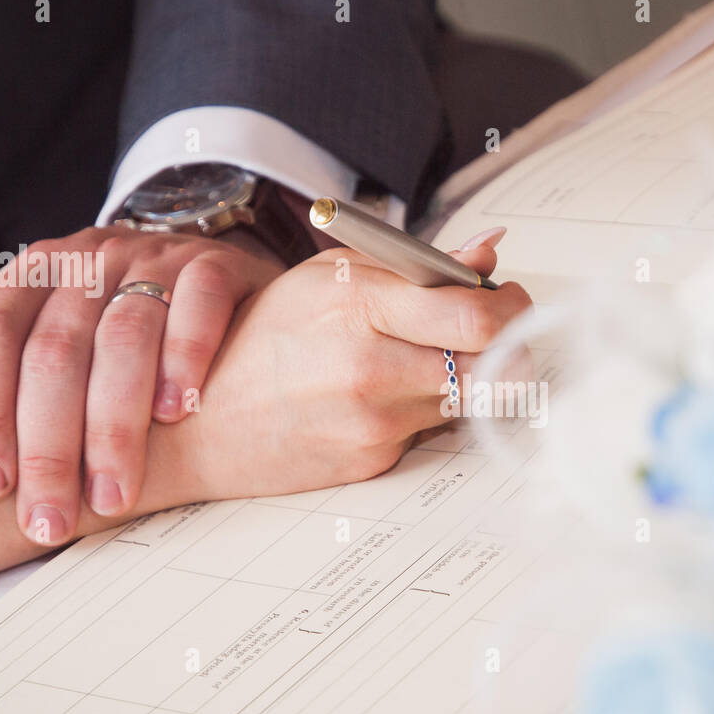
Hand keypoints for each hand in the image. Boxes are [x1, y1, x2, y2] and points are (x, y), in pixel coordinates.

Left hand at [0, 227, 281, 544]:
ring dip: (114, 428)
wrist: (227, 277)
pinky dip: (184, 359)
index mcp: (37, 275)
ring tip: (113, 495)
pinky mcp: (217, 264)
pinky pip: (196, 306)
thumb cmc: (136, 326)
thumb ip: (10, 368)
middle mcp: (90, 261)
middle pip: (56, 352)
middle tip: (53, 517)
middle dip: (50, 447)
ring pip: (124, 339)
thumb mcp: (67, 337)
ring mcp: (155, 258)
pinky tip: (178, 413)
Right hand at [166, 239, 531, 501]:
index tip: (511, 299)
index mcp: (360, 306)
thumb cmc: (264, 339)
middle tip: (499, 331)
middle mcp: (371, 368)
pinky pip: (430, 430)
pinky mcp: (375, 462)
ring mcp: (375, 422)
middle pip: (491, 364)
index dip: (512, 307)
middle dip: (507, 345)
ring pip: (468, 398)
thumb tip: (488, 250)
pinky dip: (424, 409)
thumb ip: (418, 265)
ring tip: (427, 356)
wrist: (200, 423)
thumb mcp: (330, 276)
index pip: (477, 315)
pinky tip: (385, 396)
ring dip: (466, 377)